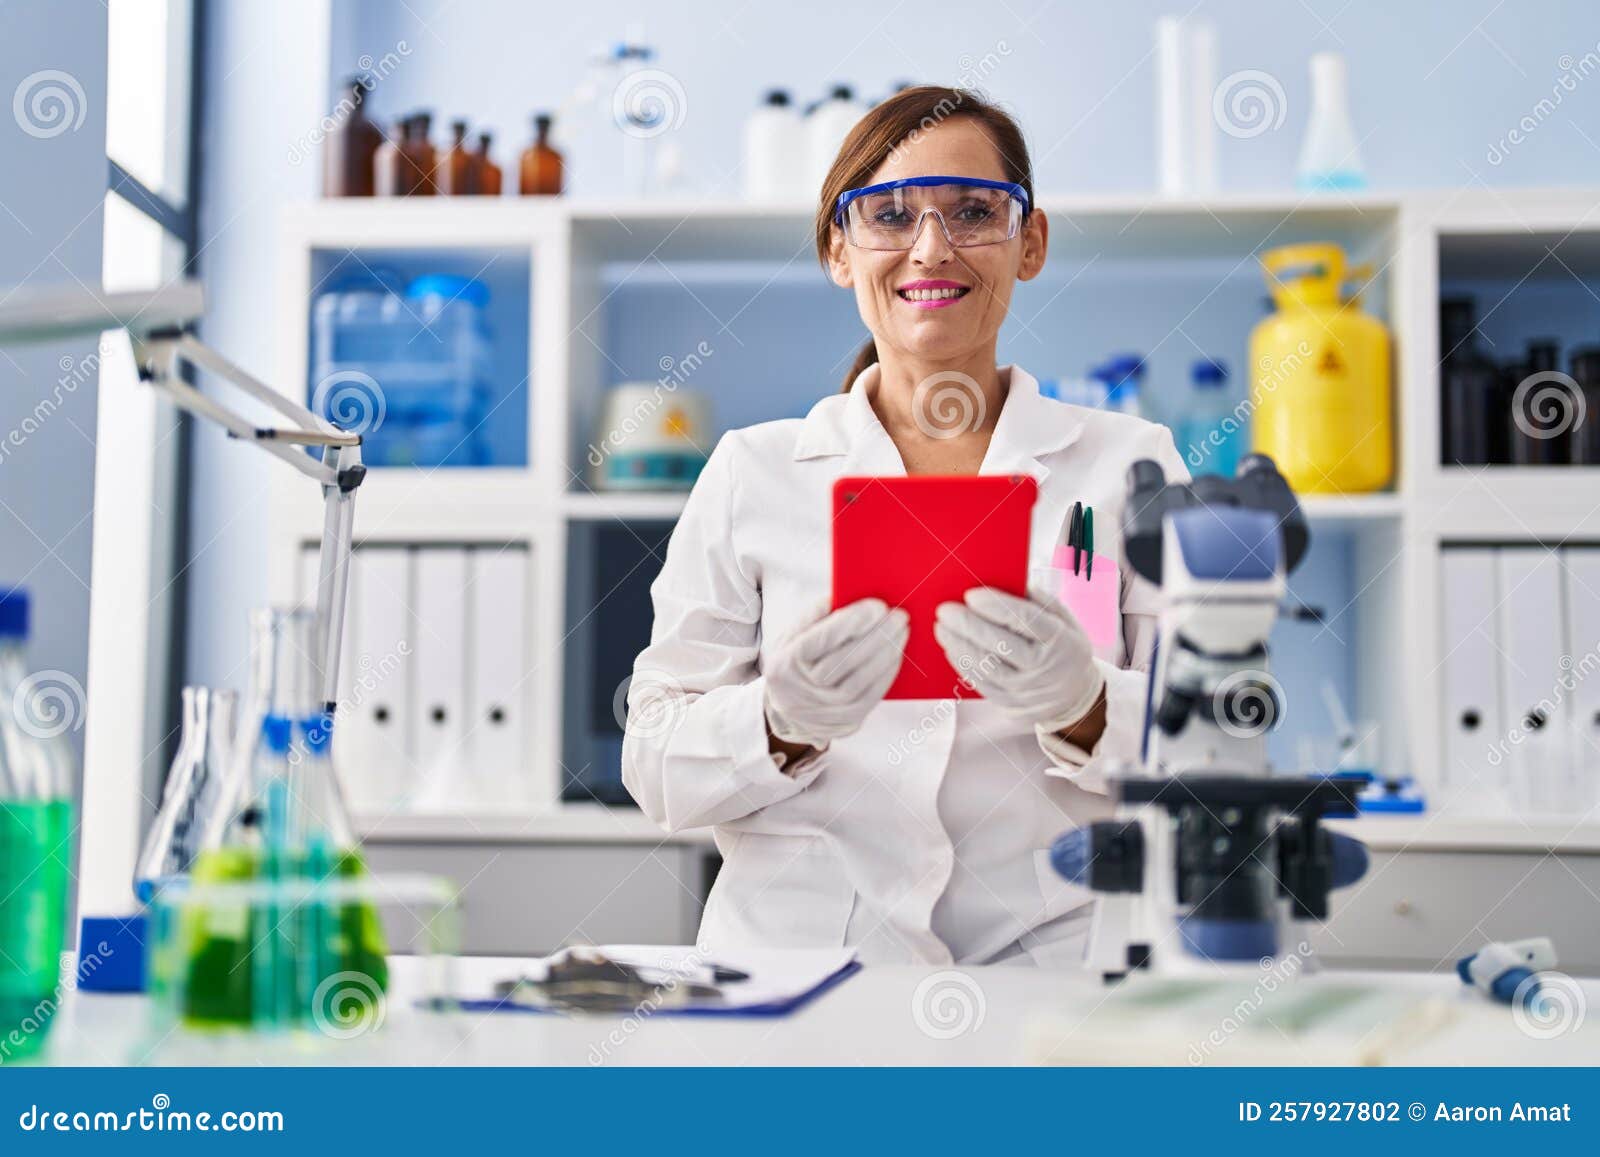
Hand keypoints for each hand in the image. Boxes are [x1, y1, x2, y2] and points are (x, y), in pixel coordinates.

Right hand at [764, 598, 910, 749]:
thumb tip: (843, 597)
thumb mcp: (790, 638)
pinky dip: (887, 673)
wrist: (789, 711)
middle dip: (877, 635)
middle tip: (898, 615)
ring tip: (902, 631)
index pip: (822, 639)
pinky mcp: (845, 722)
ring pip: (862, 680)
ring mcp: (825, 711)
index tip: (877, 606)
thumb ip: (813, 617)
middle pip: (846, 659)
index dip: (852, 622)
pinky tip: (896, 655)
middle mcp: (803, 690)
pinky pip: (872, 696)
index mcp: (785, 664)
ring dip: (887, 653)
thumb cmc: (794, 663)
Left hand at [933, 585, 1104, 728]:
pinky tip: (952, 648)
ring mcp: (1027, 689)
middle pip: (999, 644)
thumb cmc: (1064, 647)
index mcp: (1060, 640)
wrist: (1075, 694)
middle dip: (967, 625)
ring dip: (959, 645)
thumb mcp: (1065, 620)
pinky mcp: (1011, 704)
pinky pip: (981, 683)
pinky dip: (963, 664)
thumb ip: (1039, 602)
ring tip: (942, 628)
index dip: (995, 607)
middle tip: (945, 610)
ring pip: (985, 666)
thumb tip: (1009, 582)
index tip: (971, 595)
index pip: (1025, 620)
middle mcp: (1043, 667)